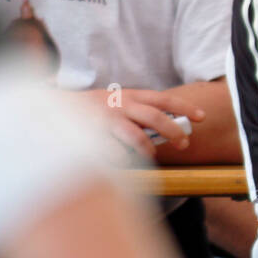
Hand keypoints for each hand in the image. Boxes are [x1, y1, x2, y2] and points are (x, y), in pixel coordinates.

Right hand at [69, 87, 204, 160]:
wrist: (55, 107)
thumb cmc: (94, 110)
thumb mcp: (118, 103)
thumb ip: (139, 112)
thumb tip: (168, 129)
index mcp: (130, 95)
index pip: (163, 99)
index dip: (184, 107)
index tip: (202, 117)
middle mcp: (121, 104)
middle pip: (155, 117)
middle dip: (173, 131)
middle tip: (184, 144)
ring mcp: (106, 119)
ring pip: (136, 137)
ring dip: (148, 149)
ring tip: (151, 156)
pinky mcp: (93, 135)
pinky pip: (115, 152)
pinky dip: (123, 160)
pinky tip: (123, 162)